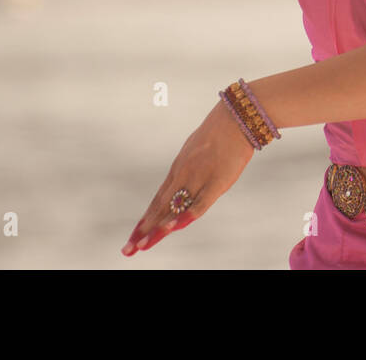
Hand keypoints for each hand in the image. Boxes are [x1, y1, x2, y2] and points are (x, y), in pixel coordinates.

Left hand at [121, 98, 254, 255]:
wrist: (237, 117)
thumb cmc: (220, 132)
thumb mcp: (198, 151)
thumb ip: (190, 170)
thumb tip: (184, 187)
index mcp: (179, 168)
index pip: (158, 200)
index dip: (145, 220)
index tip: (133, 236)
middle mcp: (183, 175)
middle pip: (160, 207)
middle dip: (144, 229)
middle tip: (129, 249)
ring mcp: (199, 177)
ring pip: (175, 207)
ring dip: (158, 228)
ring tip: (143, 245)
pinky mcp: (217, 181)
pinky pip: (199, 203)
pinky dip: (185, 216)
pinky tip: (172, 228)